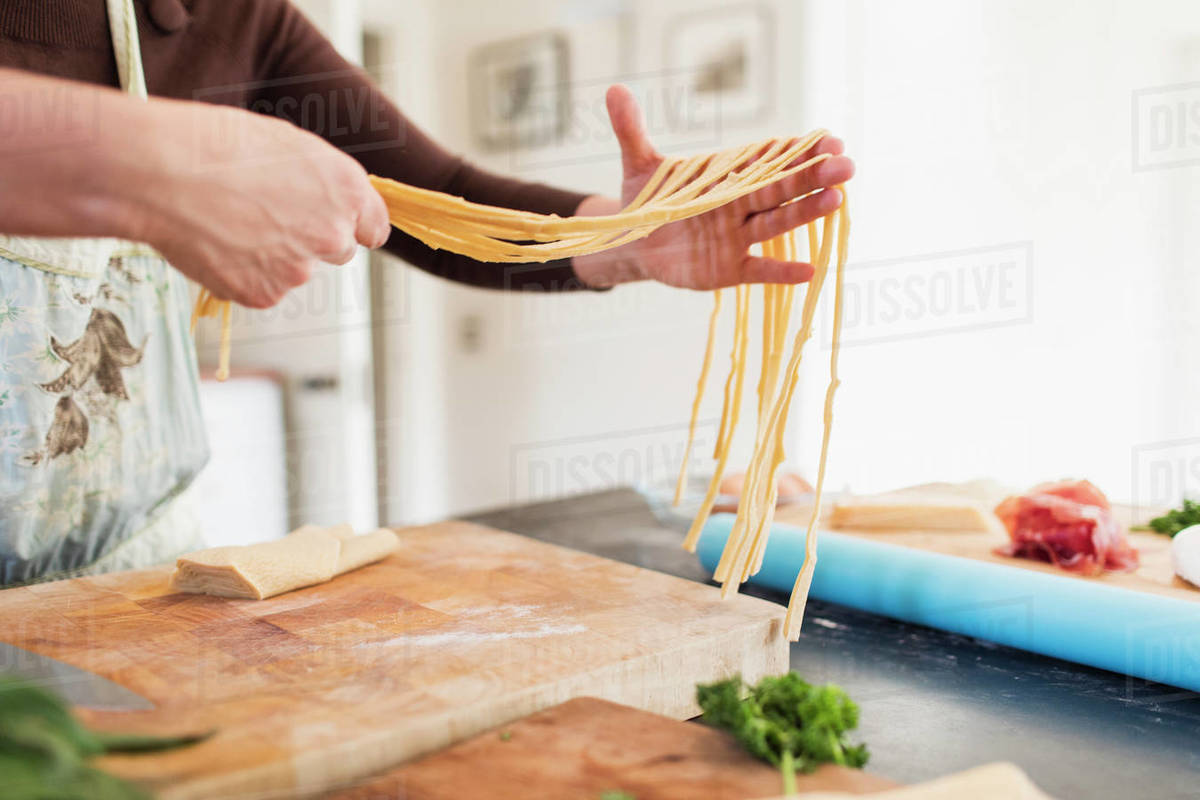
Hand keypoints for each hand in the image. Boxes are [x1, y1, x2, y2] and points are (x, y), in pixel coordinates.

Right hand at [136, 101, 390, 307]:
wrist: (161, 172)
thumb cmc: (216, 145)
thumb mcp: (286, 145)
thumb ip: (320, 180)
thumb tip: (327, 201)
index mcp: (347, 191)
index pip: (375, 228)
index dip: (356, 227)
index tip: (343, 228)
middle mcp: (332, 235)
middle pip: (337, 251)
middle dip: (310, 239)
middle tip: (263, 216)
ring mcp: (299, 270)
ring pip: (294, 270)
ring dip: (271, 256)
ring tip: (226, 222)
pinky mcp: (264, 294)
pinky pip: (259, 288)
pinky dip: (240, 274)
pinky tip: (214, 244)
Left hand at [572, 85, 854, 288]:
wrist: (635, 243)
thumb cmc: (647, 200)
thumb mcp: (637, 164)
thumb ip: (631, 130)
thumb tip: (614, 89)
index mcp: (727, 176)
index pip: (767, 160)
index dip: (796, 151)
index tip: (827, 140)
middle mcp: (739, 205)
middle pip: (781, 189)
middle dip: (812, 176)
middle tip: (846, 165)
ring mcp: (737, 237)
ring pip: (776, 223)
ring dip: (805, 213)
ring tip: (836, 200)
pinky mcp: (728, 268)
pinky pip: (759, 270)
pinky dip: (781, 272)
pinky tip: (809, 271)